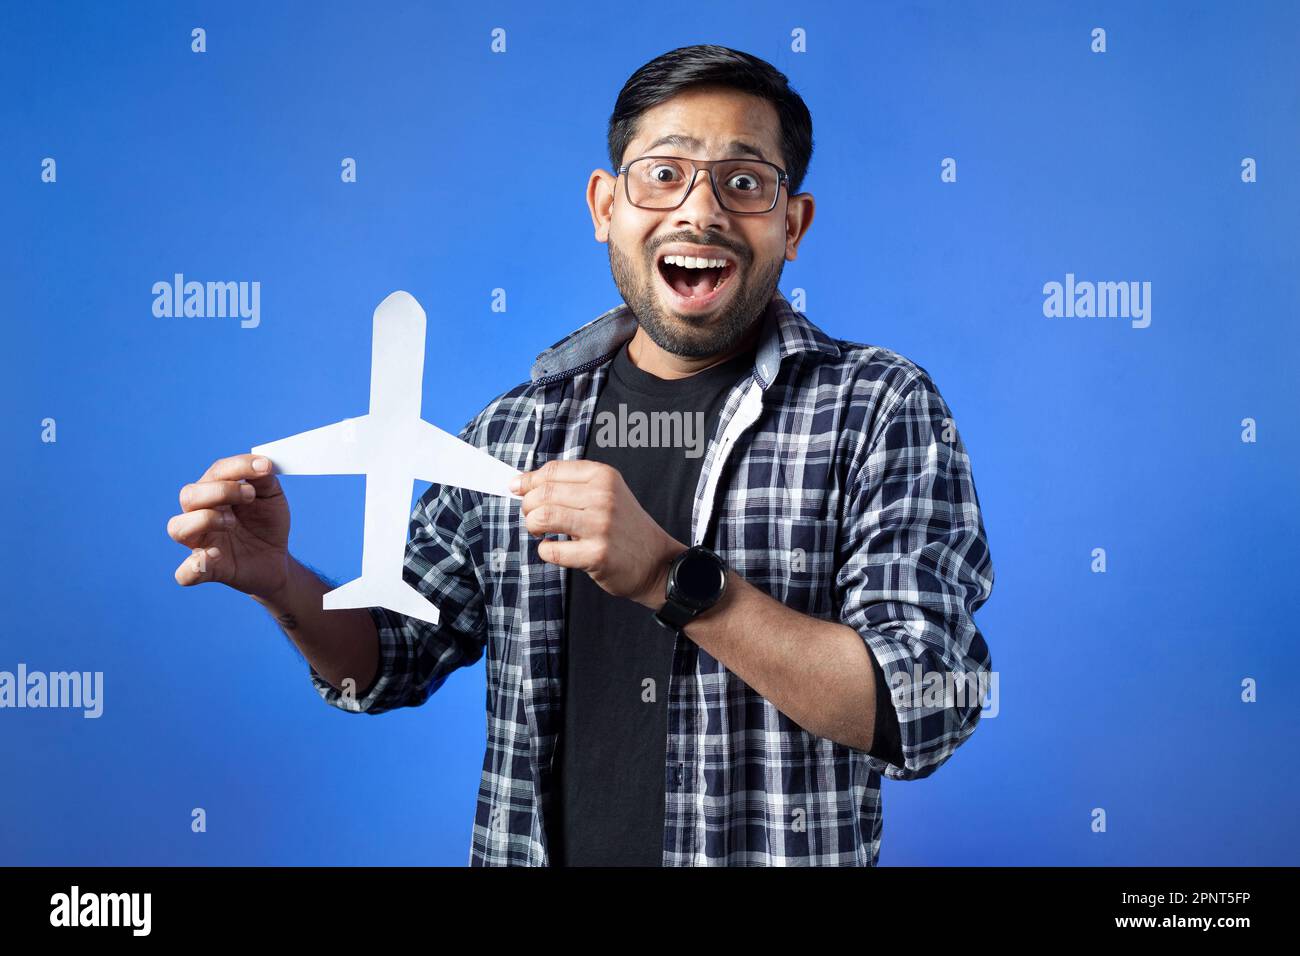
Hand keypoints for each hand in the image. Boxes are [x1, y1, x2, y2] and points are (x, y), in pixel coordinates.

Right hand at [168, 454, 290, 599]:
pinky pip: (186, 573)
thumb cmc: (267, 523)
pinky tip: (216, 556)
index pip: (215, 472)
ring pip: (178, 527)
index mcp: (215, 493)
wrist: (278, 559)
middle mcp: (200, 514)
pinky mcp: (208, 569)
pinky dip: (194, 566)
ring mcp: (201, 543)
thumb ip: (264, 478)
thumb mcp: (272, 496)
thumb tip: (262, 462)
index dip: (237, 466)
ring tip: (232, 523)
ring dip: (205, 519)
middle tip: (250, 496)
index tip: (265, 467)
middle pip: (189, 496)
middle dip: (220, 491)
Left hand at [512, 459, 684, 608]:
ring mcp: (601, 525)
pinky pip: (552, 550)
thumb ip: (568, 486)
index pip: (552, 470)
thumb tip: (519, 484)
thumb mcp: (605, 494)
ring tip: (540, 531)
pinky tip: (555, 550)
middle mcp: (603, 496)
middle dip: (527, 506)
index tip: (517, 489)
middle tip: (532, 516)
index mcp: (603, 476)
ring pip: (543, 517)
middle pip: (543, 493)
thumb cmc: (623, 527)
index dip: (528, 481)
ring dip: (533, 526)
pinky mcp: (597, 554)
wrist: (656, 562)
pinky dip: (545, 551)